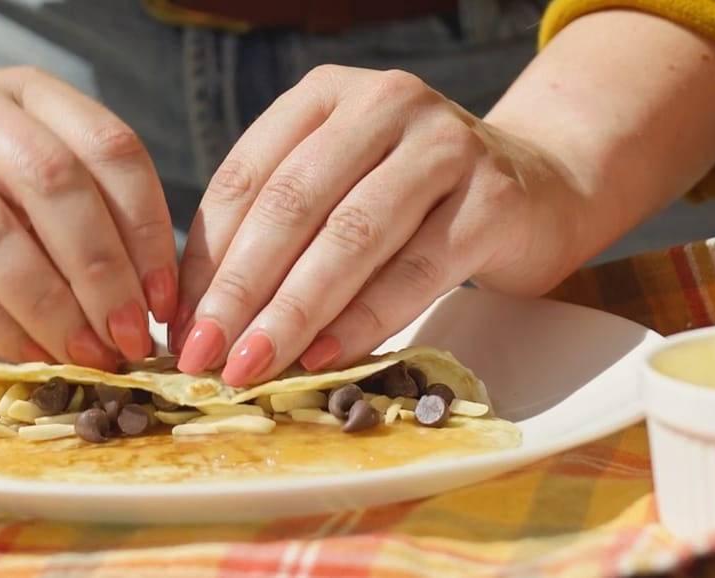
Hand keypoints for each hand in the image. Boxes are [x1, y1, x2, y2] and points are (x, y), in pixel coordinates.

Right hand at [0, 67, 177, 368]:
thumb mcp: (23, 179)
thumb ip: (84, 215)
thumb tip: (152, 301)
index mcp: (28, 92)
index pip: (110, 148)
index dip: (147, 230)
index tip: (165, 300)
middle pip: (56, 183)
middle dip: (104, 271)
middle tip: (130, 336)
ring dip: (53, 304)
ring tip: (87, 355)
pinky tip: (31, 354)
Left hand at [169, 64, 582, 385]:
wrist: (536, 188)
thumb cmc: (413, 200)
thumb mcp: (338, 189)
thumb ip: (277, 232)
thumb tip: (201, 315)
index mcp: (326, 96)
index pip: (246, 176)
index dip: (206, 256)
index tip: (177, 323)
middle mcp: (384, 104)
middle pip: (291, 203)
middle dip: (239, 289)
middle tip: (204, 354)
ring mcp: (443, 145)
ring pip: (350, 237)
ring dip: (293, 311)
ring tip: (253, 365)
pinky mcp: (490, 199)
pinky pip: (414, 270)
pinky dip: (364, 319)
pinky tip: (324, 356)